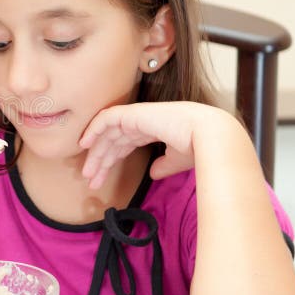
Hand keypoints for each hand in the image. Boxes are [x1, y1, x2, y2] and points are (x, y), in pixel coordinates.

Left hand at [79, 101, 233, 188]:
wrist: (209, 136)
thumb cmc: (200, 147)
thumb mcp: (177, 160)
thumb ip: (164, 165)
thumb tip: (153, 174)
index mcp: (154, 129)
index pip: (124, 144)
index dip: (111, 160)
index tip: (99, 179)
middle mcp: (143, 121)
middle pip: (113, 141)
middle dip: (100, 160)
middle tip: (89, 179)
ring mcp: (137, 116)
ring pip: (107, 134)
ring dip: (95, 153)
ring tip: (87, 173)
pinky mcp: (133, 114)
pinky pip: (106, 120)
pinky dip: (93, 129)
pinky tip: (84, 145)